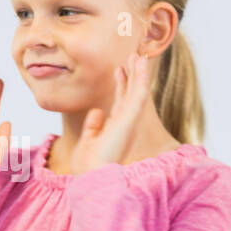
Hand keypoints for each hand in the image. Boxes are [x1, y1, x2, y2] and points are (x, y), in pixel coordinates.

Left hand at [69, 52, 149, 174]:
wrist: (91, 177)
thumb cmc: (88, 166)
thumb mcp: (88, 142)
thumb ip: (94, 127)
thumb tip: (97, 112)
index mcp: (116, 129)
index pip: (120, 102)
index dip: (121, 85)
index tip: (118, 69)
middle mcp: (125, 124)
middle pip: (131, 94)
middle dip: (132, 74)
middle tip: (133, 55)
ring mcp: (129, 121)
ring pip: (137, 90)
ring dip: (139, 71)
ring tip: (139, 54)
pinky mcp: (130, 119)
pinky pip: (138, 93)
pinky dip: (140, 76)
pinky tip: (141, 62)